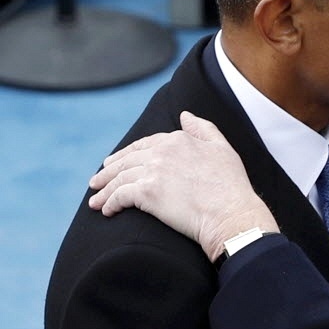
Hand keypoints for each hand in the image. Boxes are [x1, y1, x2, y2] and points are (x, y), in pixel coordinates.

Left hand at [89, 111, 279, 261]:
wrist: (231, 213)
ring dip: (104, 190)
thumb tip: (184, 115)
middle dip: (108, 172)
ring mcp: (152, 171)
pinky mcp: (145, 193)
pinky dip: (110, 203)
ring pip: (119, 178)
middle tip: (96, 182)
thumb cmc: (232, 186)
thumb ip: (203, 129)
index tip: (116, 163)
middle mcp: (162, 152)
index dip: (128, 154)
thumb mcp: (223, 149)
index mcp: (178, 139)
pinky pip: (119, 196)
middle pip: (126, 161)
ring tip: (96, 201)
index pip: (144, 145)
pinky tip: (107, 211)